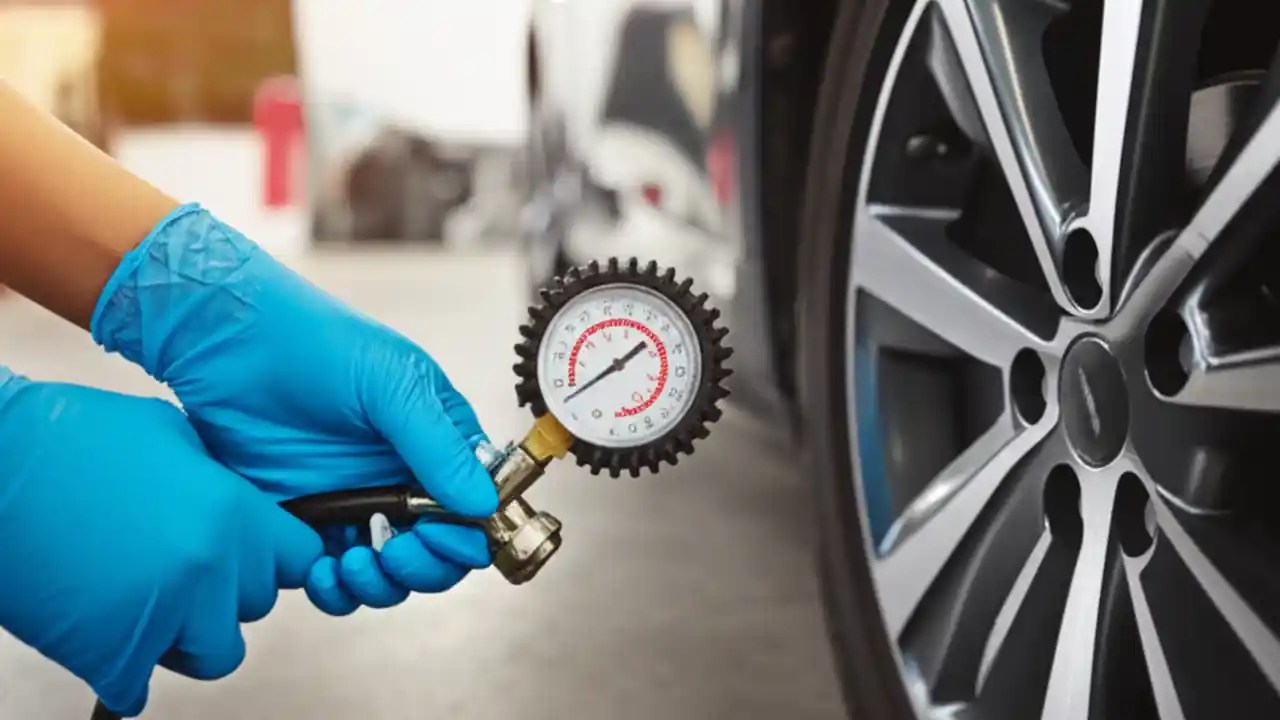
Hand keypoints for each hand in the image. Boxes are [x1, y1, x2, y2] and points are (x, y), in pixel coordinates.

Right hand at [0, 368, 321, 716]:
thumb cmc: (67, 438)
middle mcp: (212, 566)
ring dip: (185, 639)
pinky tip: (104, 640)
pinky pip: (140, 688)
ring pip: (215, 653)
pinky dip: (123, 671)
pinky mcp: (114, 655)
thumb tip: (235, 507)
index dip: (274, 562)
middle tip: (174, 573)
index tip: (247, 561)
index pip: (301, 560)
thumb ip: (216, 479)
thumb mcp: (168, 434)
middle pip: (255, 605)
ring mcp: (166, 614)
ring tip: (144, 608)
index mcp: (233, 513)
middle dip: (222, 593)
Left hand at [91, 204, 497, 615]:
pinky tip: (322, 569)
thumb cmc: (315, 340)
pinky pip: (333, 575)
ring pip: (388, 575)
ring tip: (353, 564)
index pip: (474, 508)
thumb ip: (438, 445)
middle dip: (422, 568)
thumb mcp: (392, 382)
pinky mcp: (306, 520)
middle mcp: (400, 478)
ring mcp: (353, 502)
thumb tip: (483, 503)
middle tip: (394, 554)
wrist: (227, 341)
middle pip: (436, 554)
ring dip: (380, 585)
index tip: (443, 539)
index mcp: (436, 442)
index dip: (467, 536)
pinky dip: (335, 588)